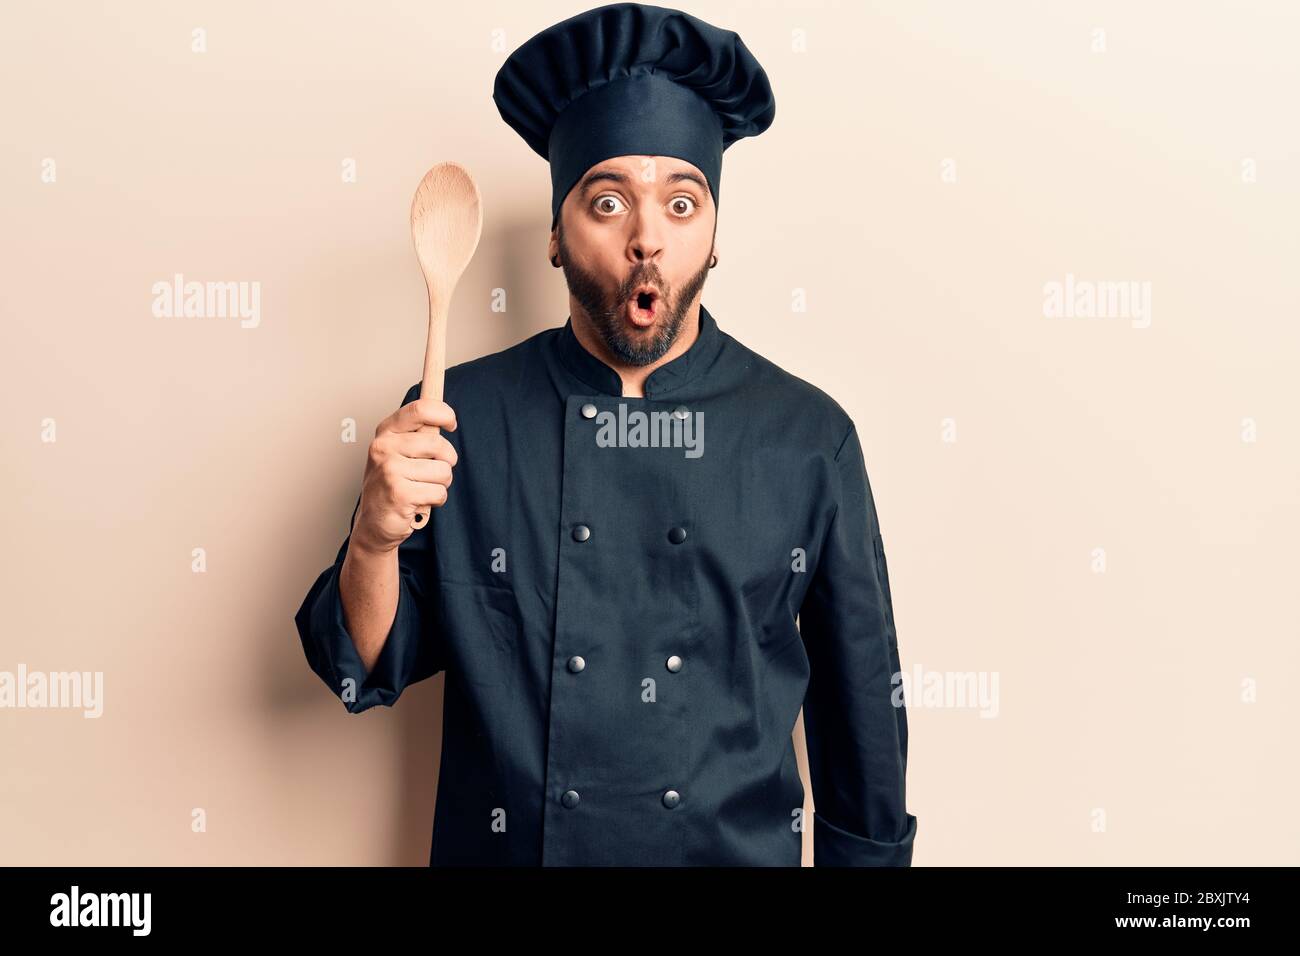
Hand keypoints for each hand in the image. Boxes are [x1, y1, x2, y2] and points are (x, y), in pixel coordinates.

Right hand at [350, 397, 457, 553]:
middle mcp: (384, 448)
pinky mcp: (399, 493)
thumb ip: (418, 434)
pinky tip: (419, 501)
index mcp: (386, 432)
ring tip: (422, 488)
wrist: (374, 522)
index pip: (420, 409)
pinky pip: (439, 492)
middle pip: (438, 444)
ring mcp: (389, 470)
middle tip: (435, 471)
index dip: (444, 413)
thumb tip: (445, 418)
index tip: (451, 424)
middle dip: (447, 461)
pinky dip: (436, 500)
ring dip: (441, 484)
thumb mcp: (398, 452)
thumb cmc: (392, 484)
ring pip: (443, 471)